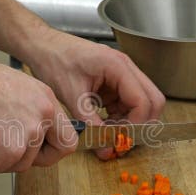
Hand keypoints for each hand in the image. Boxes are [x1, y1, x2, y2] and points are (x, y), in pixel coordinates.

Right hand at [0, 55, 76, 175]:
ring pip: (14, 165)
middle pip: (47, 158)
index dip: (51, 149)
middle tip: (1, 156)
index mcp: (45, 100)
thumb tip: (17, 135)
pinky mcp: (8, 154)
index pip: (66, 137)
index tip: (39, 152)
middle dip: (26, 161)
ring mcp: (27, 137)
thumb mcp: (10, 89)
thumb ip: (23, 112)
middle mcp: (42, 118)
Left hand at [28, 29, 165, 159]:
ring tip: (108, 134)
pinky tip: (102, 124)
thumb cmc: (55, 61)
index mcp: (118, 66)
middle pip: (152, 100)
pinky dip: (119, 116)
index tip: (121, 140)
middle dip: (140, 124)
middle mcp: (125, 68)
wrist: (42, 47)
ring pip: (141, 103)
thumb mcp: (72, 95)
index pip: (144, 100)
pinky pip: (126, 102)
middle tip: (121, 140)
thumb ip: (90, 122)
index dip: (136, 124)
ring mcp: (121, 74)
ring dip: (129, 121)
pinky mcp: (113, 81)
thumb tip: (105, 147)